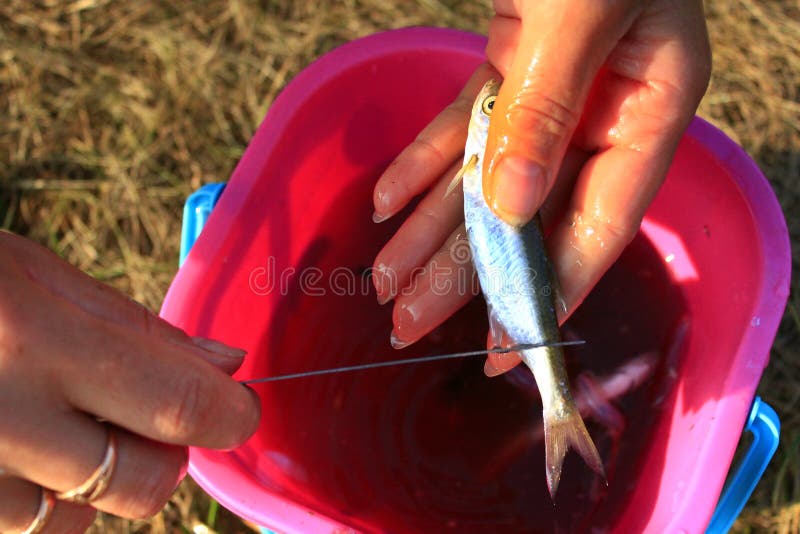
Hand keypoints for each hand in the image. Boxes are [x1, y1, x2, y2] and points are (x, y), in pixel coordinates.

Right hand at [0, 231, 259, 531]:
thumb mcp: (27, 272)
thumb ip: (131, 326)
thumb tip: (220, 364)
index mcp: (35, 342)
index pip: (178, 405)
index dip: (227, 414)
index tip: (235, 406)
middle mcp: (1, 423)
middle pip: (143, 482)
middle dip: (163, 450)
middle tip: (135, 405)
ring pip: (84, 517)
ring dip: (94, 474)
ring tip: (46, 414)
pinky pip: (31, 528)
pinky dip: (42, 499)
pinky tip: (12, 446)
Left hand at [371, 0, 710, 372]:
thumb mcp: (578, 10)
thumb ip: (547, 107)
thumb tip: (510, 206)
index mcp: (649, 106)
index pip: (598, 222)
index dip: (549, 291)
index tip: (504, 346)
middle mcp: (604, 108)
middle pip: (526, 212)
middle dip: (465, 273)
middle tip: (410, 327)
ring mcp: (554, 89)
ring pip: (484, 177)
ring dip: (430, 229)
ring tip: (384, 283)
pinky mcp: (510, 64)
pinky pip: (463, 127)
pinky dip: (423, 163)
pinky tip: (386, 206)